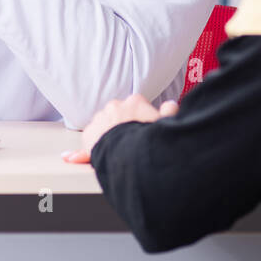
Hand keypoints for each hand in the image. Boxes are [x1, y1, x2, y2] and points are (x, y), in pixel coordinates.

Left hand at [63, 94, 178, 163]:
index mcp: (135, 102)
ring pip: (105, 124)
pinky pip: (93, 136)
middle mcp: (115, 106)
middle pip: (120, 114)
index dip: (142, 119)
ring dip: (110, 133)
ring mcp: (100, 118)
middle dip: (124, 124)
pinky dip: (97, 143)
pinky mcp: (89, 132)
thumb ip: (170, 112)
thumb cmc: (149, 143)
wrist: (130, 159)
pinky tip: (107, 152)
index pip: (138, 107)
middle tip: (131, 141)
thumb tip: (171, 104)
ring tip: (119, 149)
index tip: (143, 130)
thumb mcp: (166, 126)